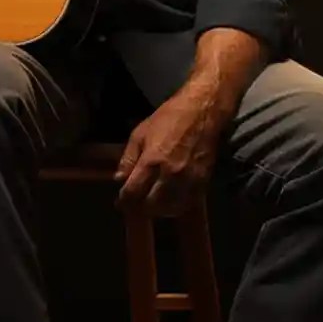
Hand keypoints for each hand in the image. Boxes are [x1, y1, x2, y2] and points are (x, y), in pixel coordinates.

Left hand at [114, 85, 228, 216]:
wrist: (202, 112)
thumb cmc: (168, 118)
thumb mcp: (140, 133)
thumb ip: (128, 158)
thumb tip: (119, 179)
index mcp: (151, 161)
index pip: (133, 192)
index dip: (124, 201)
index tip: (120, 202)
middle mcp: (170, 174)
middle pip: (151, 206)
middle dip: (140, 208)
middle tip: (136, 204)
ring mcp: (188, 180)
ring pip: (170, 209)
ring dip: (159, 210)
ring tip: (153, 204)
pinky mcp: (203, 181)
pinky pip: (188, 204)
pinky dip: (177, 207)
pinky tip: (171, 202)